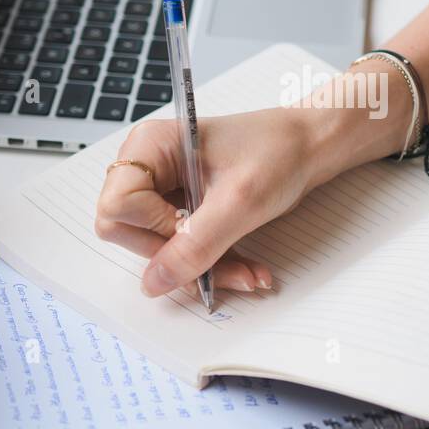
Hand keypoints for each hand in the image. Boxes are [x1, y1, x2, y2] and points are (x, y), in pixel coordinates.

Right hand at [94, 61, 416, 298]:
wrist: (312, 145)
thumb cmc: (280, 151)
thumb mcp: (240, 202)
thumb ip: (195, 244)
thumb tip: (154, 282)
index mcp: (150, 146)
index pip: (116, 208)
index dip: (151, 229)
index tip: (192, 229)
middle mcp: (149, 165)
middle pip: (133, 234)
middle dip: (181, 258)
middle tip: (229, 268)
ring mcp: (164, 188)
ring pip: (160, 248)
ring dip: (203, 268)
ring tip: (249, 273)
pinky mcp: (183, 206)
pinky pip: (182, 248)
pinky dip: (213, 261)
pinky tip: (246, 266)